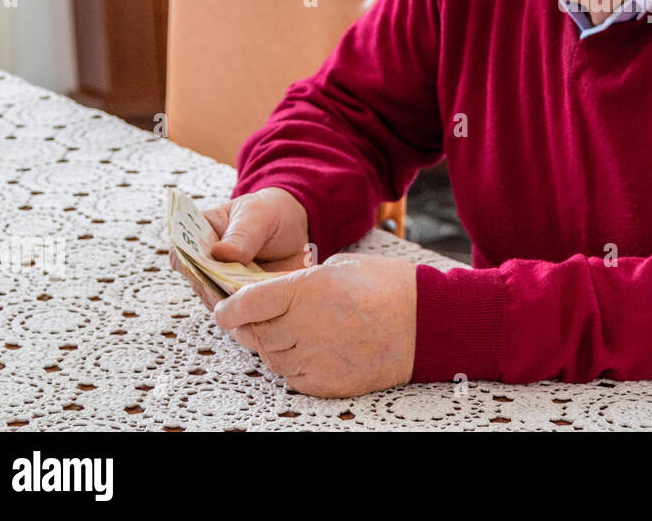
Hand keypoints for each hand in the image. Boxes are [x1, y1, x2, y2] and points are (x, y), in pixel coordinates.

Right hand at [168, 186, 310, 311]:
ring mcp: (219, 284)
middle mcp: (203, 263)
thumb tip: (220, 254)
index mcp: (198, 234)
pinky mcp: (238, 299)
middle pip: (198, 284)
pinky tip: (267, 301)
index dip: (191, 265)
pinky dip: (251, 310)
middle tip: (244, 283)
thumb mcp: (258, 216)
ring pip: (217, 303)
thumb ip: (241, 234)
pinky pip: (238, 312)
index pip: (179, 254)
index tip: (213, 268)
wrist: (296, 230)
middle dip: (219, 287)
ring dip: (237, 301)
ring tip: (260, 290)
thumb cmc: (270, 214)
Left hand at [212, 253, 417, 395]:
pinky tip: (310, 348)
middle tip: (252, 318)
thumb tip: (276, 296)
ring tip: (291, 330)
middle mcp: (303, 327)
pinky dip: (293, 363)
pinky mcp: (325, 384)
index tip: (223, 308)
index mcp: (305, 290)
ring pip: (270, 357)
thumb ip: (301, 283)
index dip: (228, 307)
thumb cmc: (389, 288)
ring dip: (272, 344)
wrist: (428, 324)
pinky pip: (292, 376)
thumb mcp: (340, 266)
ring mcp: (313, 359)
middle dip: (249, 325)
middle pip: (254, 333)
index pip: (245, 305)